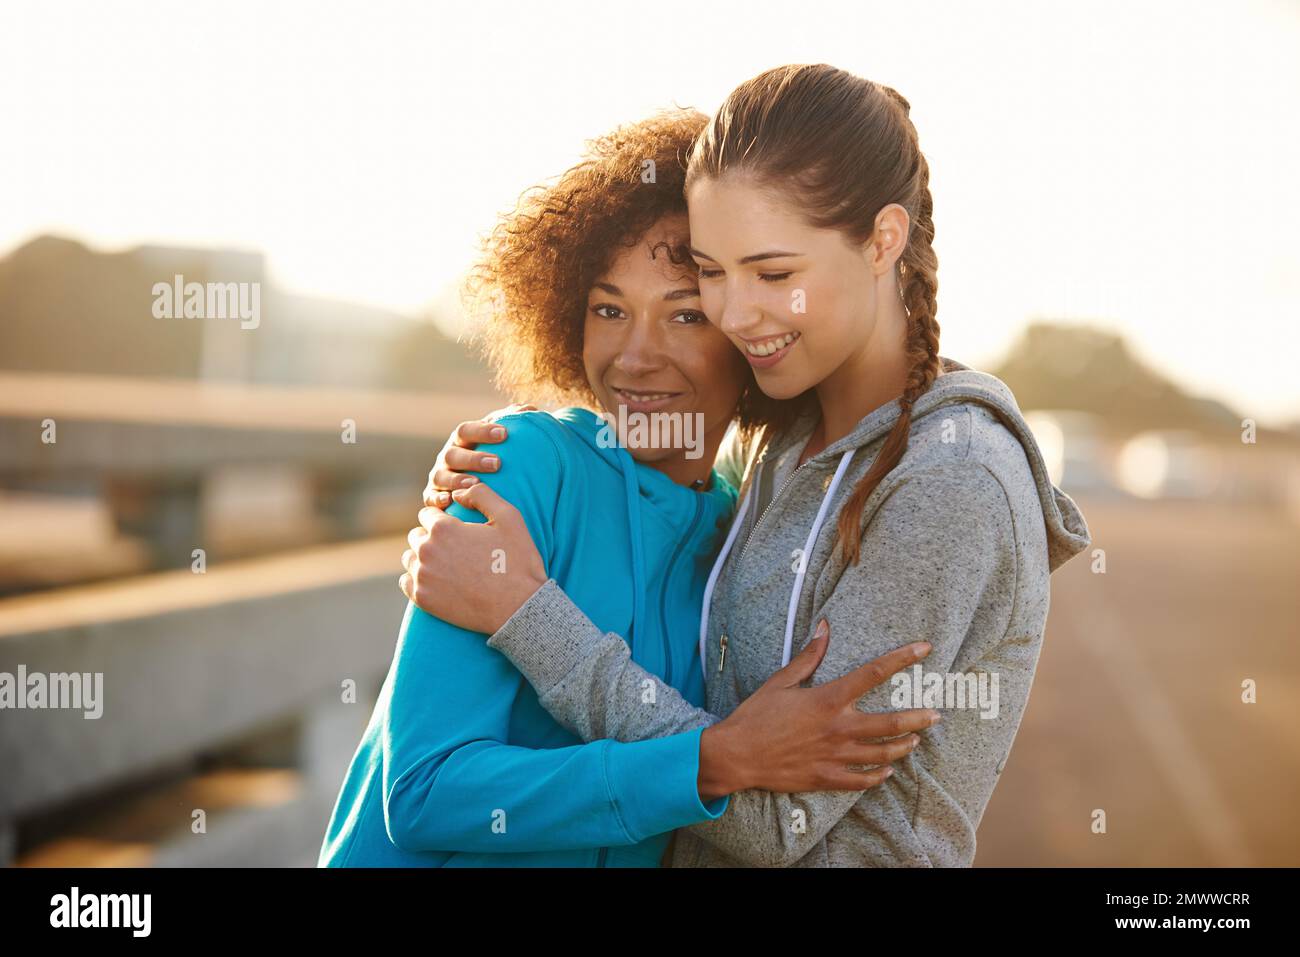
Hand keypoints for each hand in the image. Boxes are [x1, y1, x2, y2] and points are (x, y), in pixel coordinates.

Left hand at [400, 481, 546, 634]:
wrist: (519, 608)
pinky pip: (406, 582)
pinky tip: (437, 580)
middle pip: (416, 535)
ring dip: (423, 558)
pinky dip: (418, 579)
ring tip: (447, 565)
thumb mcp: (509, 517)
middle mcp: (426, 551)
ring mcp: (422, 577)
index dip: (443, 519)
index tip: (458, 528)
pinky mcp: (423, 599)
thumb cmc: (516, 560)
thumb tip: (457, 493)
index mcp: (443, 529)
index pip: (427, 514)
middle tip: (456, 548)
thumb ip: (481, 494)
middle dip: (432, 537)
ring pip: (410, 558)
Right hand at [423, 404, 537, 508]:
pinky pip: (431, 498)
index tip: (504, 434)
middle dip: (474, 459)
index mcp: (462, 439)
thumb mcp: (500, 440)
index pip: (467, 430)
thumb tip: (528, 408)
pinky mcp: (432, 496)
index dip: (483, 431)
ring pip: (441, 476)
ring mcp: (439, 476)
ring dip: (457, 480)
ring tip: (475, 484)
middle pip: (454, 454)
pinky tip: (449, 501)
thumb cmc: (493, 457)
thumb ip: (512, 423)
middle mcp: (447, 456)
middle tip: (497, 464)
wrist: (476, 484)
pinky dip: (438, 500)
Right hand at [697, 622, 940, 797]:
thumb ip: (809, 656)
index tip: (924, 648)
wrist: (736, 755)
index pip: (874, 673)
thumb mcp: (781, 681)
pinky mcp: (826, 778)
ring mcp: (835, 756)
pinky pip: (861, 780)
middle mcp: (838, 728)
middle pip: (891, 723)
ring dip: (903, 746)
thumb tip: (825, 627)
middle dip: (918, 718)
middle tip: (935, 714)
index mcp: (828, 699)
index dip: (902, 658)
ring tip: (915, 740)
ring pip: (882, 753)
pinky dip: (878, 776)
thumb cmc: (756, 715)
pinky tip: (886, 770)